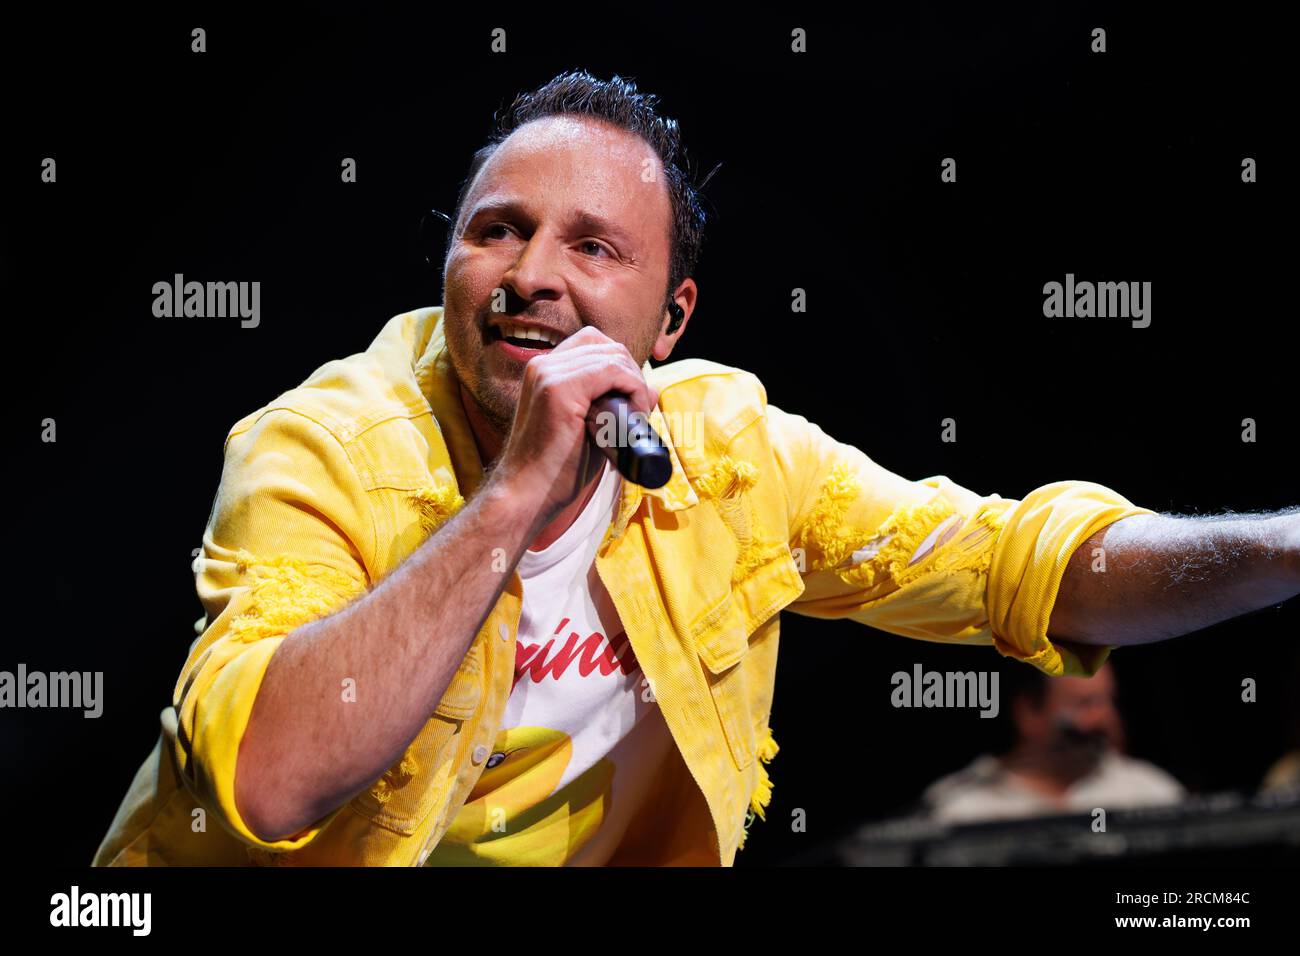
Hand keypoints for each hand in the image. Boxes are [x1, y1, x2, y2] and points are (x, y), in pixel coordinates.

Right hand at [490, 326, 658, 534]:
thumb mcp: (591, 429)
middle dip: (631, 372)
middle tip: (638, 409)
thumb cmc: (557, 470)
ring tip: (637, 415)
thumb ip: (614, 407)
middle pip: (606, 345)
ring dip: (635, 382)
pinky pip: (612, 369)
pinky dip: (633, 387)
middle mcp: (543, 365)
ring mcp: (549, 374)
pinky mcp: (559, 388)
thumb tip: (652, 390)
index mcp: (544, 371)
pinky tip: (635, 411)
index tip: (632, 399)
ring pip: (612, 355)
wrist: (527, 497)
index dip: (621, 366)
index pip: (593, 344)